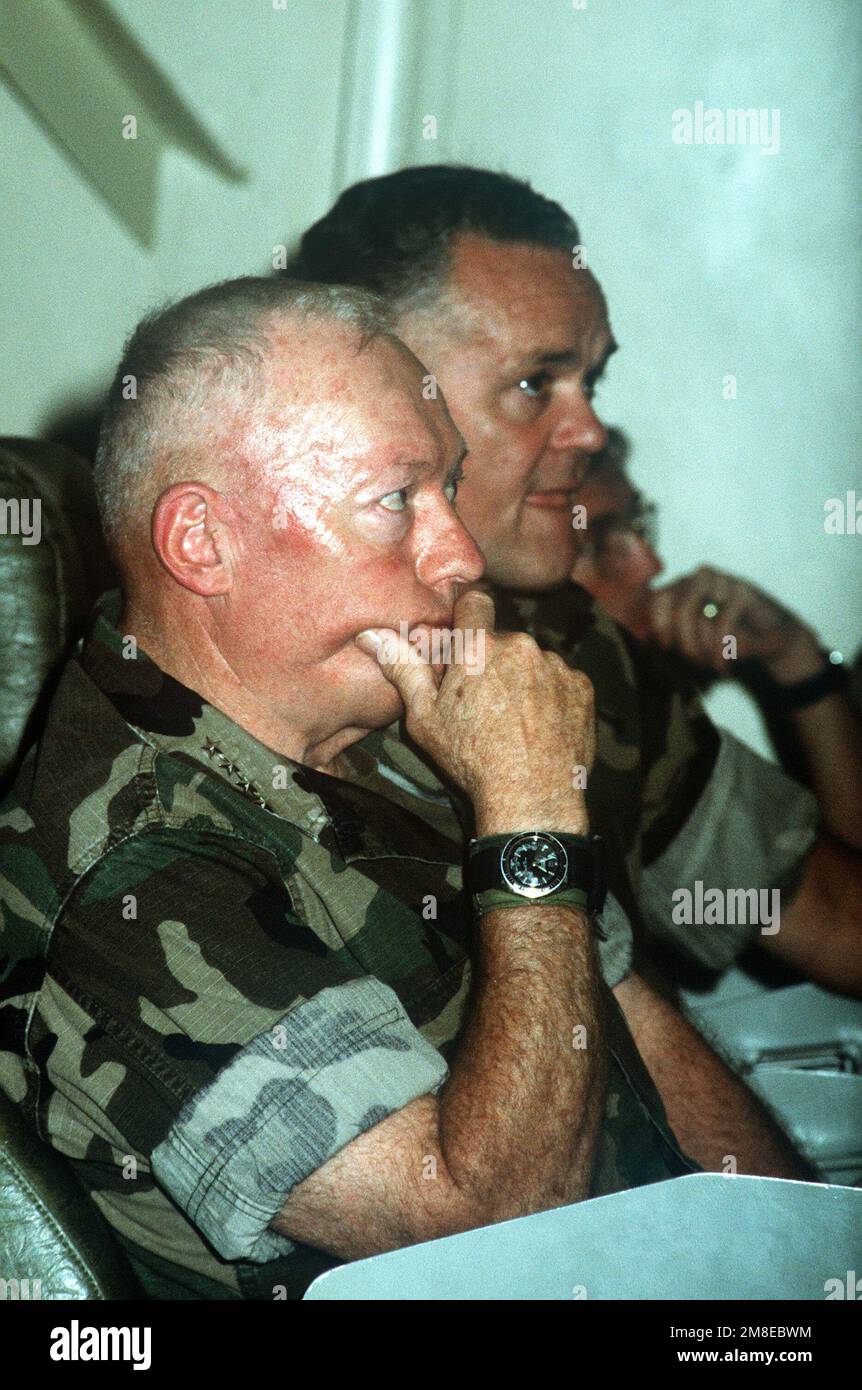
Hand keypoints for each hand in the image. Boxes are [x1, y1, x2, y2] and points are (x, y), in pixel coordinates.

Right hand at [356, 589, 593, 832]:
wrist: (530, 798)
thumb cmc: (470, 759)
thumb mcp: (424, 718)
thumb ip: (403, 669)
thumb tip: (371, 634)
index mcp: (480, 648)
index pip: (475, 602)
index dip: (468, 618)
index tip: (464, 641)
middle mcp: (522, 646)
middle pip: (504, 641)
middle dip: (494, 662)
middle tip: (483, 702)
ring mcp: (556, 666)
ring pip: (534, 662)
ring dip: (524, 680)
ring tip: (515, 721)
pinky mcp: (581, 687)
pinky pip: (561, 682)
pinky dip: (551, 697)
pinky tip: (539, 727)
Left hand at [647, 566, 821, 681]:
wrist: (773, 641)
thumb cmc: (729, 639)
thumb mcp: (697, 639)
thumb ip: (671, 633)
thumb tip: (645, 636)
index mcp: (684, 585)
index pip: (656, 598)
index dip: (657, 625)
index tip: (666, 647)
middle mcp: (699, 577)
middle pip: (670, 607)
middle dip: (680, 641)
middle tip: (694, 661)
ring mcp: (721, 580)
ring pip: (689, 612)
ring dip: (697, 646)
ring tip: (708, 664)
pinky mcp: (742, 590)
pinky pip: (719, 623)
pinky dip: (719, 650)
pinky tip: (724, 664)